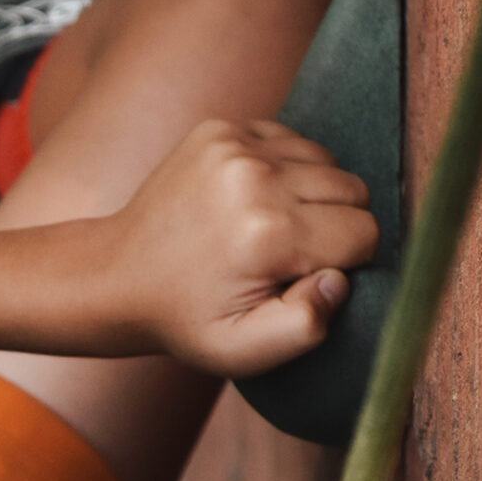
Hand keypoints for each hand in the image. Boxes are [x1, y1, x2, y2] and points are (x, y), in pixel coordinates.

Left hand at [107, 118, 379, 377]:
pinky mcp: (222, 129)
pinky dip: (286, 169)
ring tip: (268, 229)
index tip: (304, 279)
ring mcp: (236, 145)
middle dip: (335, 227)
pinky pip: (293, 139)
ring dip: (313, 196)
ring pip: (329, 161)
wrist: (117, 276)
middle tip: (287, 257)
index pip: (363, 234)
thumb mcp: (243, 351)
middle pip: (353, 191)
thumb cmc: (187, 319)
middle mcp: (256, 178)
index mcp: (268, 234)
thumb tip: (340, 280)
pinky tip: (252, 202)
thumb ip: (304, 326)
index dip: (345, 263)